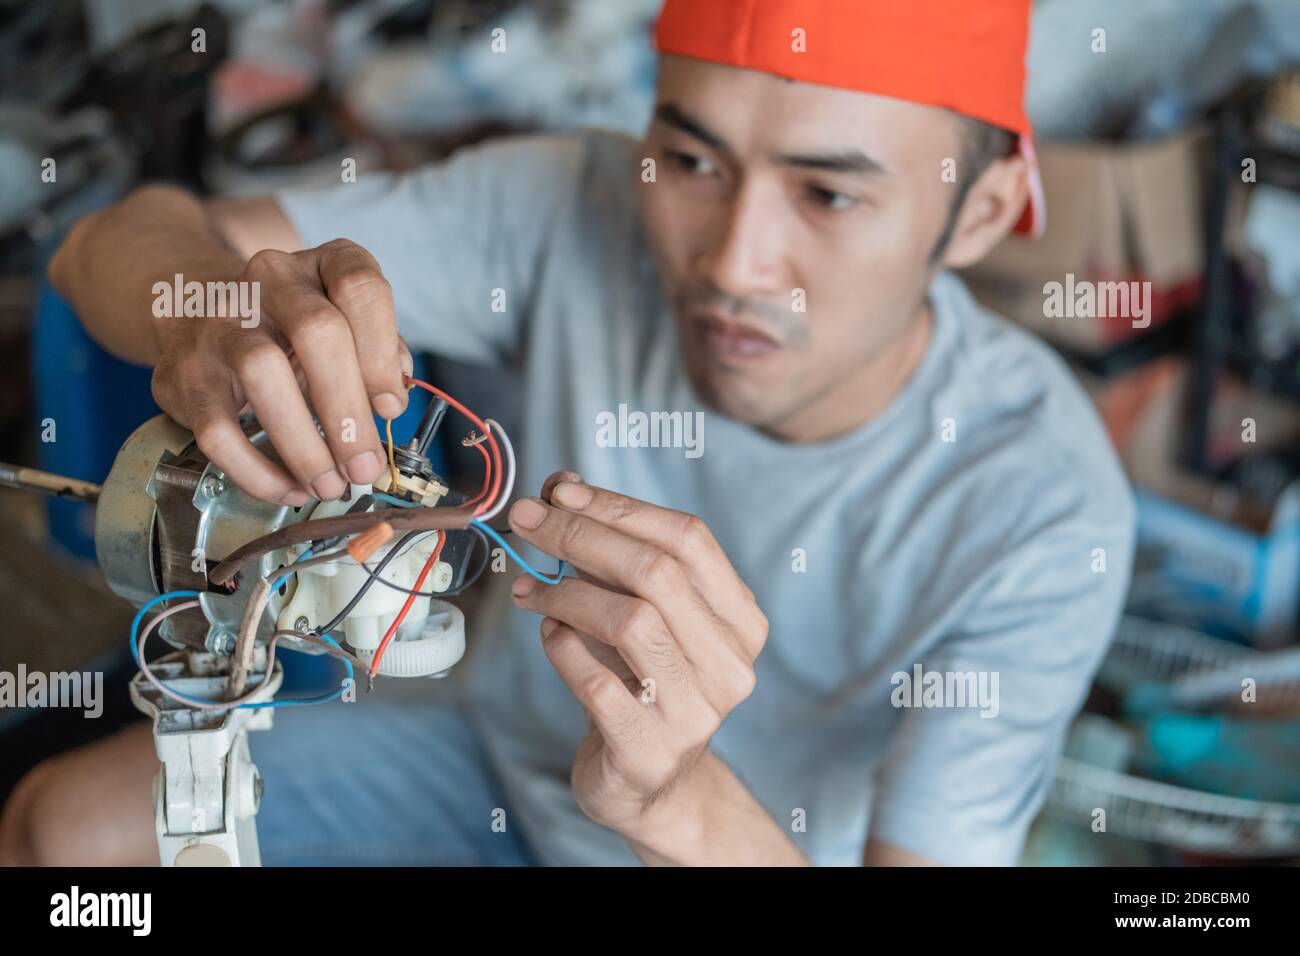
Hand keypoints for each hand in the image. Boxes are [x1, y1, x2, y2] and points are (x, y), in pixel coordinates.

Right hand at [149, 238, 409, 504]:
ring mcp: (221, 320)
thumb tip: (391, 402)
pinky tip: (287, 488)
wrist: (200, 310)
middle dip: (348, 411)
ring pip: (263, 372)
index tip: (390, 407)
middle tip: (365, 466)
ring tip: (329, 483)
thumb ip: (378, 359)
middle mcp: (270, 280)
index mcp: (321, 266)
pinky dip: (257, 470)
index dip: (381, 353)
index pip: (360, 288)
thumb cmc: (292, 330)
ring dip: (304, 443)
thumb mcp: (344, 330)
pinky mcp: (183, 370)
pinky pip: (218, 428)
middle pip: (317, 331)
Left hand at [506, 471, 768, 841]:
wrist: (648, 784)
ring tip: (529, 588)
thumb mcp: (640, 614)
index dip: (621, 507)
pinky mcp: (649, 751)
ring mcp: (696, 712)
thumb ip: (611, 553)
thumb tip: (560, 487)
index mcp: (741, 620)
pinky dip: (560, 647)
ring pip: (630, 621)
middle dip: (581, 536)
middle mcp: (730, 664)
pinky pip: (595, 680)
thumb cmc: (640, 681)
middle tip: (528, 521)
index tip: (562, 492)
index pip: (689, 539)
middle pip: (656, 573)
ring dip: (566, 592)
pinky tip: (548, 635)